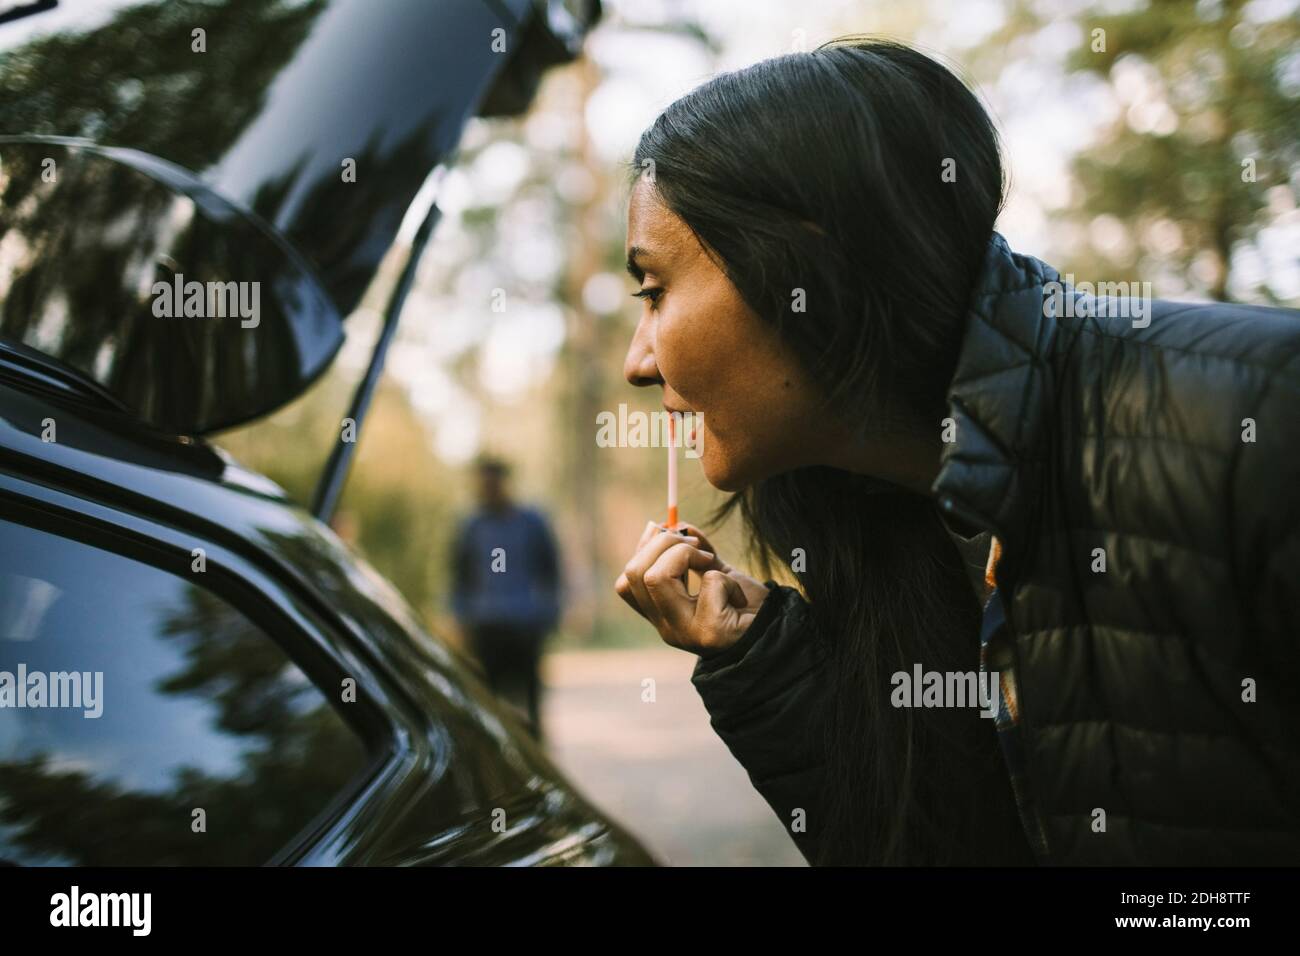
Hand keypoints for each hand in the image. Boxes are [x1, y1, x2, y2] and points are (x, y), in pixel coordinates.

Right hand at [614, 519, 771, 656]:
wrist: (777, 632)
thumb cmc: (747, 605)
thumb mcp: (715, 571)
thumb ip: (693, 552)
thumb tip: (674, 524)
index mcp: (661, 614)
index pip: (626, 583)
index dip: (642, 550)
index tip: (670, 533)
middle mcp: (665, 627)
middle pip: (635, 573)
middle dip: (663, 544)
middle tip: (696, 545)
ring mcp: (683, 633)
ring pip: (656, 577)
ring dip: (686, 555)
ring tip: (711, 562)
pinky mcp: (709, 632)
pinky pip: (707, 584)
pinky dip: (725, 579)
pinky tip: (737, 594)